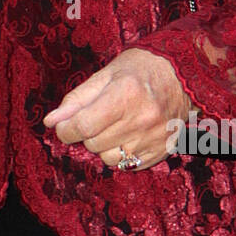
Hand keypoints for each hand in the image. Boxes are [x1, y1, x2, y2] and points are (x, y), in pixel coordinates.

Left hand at [43, 48, 189, 171]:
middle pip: (94, 144)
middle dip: (87, 133)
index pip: (84, 126)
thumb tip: (52, 122)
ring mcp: (155, 138)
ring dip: (104, 146)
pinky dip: (121, 154)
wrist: (184, 76)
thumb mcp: (105, 75)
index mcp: (126, 94)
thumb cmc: (139, 70)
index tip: (65, 126)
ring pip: (109, 159)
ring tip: (115, 125)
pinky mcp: (162, 152)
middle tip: (98, 116)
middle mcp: (143, 119)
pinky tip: (129, 135)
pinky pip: (127, 165)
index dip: (67, 129)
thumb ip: (77, 100)